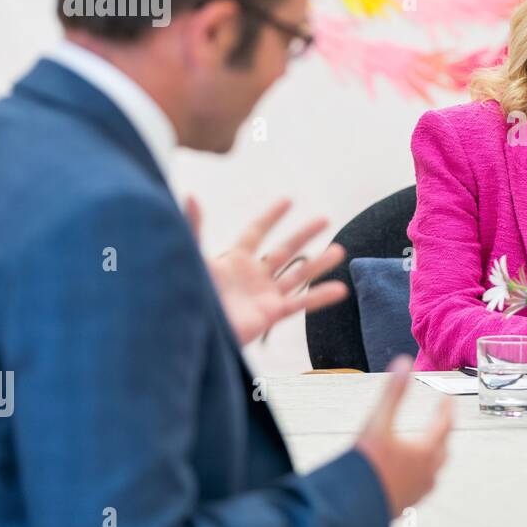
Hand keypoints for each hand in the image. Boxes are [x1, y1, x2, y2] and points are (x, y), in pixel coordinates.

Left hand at [186, 196, 346, 345]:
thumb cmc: (186, 296)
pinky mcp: (271, 314)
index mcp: (234, 260)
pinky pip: (300, 303)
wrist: (189, 331)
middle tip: (325, 219)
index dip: (271, 216)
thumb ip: (193, 227)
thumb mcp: (192, 257)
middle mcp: (253, 276)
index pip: (256, 232)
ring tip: (340, 250)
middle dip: (304, 234)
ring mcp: (264, 295)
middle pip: (284, 250)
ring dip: (319, 263)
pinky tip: (340, 289)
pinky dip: (320, 296)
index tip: (288, 200)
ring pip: (298, 275)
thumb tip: (191, 195)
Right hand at [355, 357, 453, 517]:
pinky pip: (421, 487)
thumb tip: (403, 363)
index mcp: (424, 452)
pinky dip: (421, 474)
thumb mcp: (377, 421)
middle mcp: (426, 473)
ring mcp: (417, 492)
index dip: (446, 410)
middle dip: (444, 432)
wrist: (351, 507)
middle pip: (442, 449)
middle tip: (443, 421)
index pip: (444, 425)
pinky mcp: (405, 505)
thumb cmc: (365, 466)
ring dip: (435, 456)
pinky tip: (410, 475)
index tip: (448, 399)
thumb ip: (393, 392)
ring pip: (434, 471)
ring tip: (430, 448)